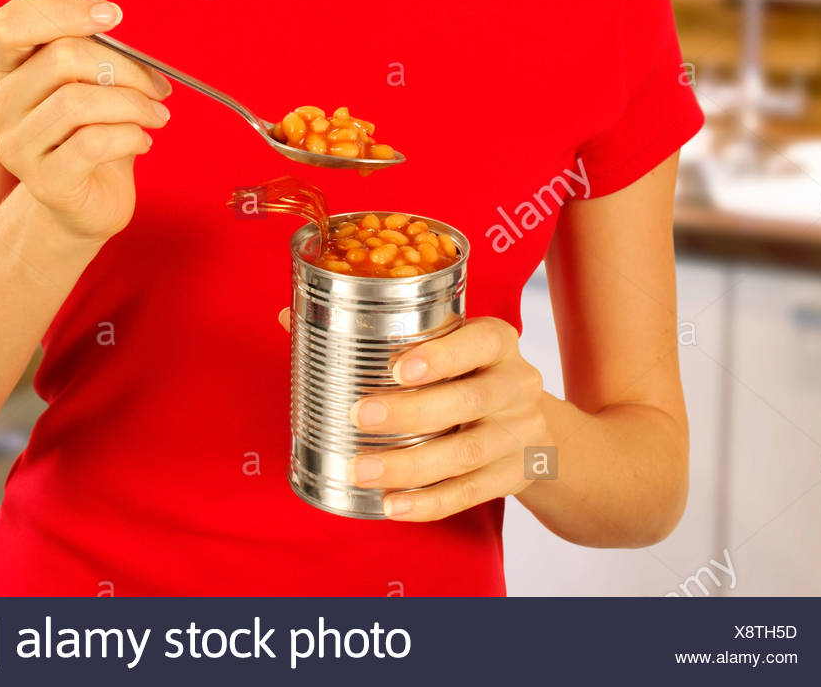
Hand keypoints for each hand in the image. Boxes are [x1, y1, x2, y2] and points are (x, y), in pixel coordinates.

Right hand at [0, 0, 172, 243]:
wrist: (91, 200)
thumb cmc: (92, 128)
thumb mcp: (87, 71)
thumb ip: (68, 20)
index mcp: (8, 68)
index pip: (13, 22)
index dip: (66, 10)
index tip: (115, 15)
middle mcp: (1, 105)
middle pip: (60, 58)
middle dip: (124, 66)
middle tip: (157, 85)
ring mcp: (16, 146)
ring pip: (79, 102)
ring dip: (134, 104)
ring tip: (156, 115)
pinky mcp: (43, 182)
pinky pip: (92, 143)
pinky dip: (130, 136)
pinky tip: (142, 140)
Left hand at [276, 309, 546, 519]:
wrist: (531, 423)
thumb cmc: (467, 371)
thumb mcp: (443, 342)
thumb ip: (375, 331)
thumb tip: (289, 315)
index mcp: (498, 341)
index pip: (480, 341)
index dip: (442, 355)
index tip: (396, 368)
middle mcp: (517, 384)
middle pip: (470, 400)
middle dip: (411, 412)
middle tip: (359, 417)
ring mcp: (520, 433)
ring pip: (466, 452)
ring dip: (410, 465)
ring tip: (362, 471)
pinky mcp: (515, 476)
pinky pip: (472, 493)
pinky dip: (430, 503)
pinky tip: (393, 506)